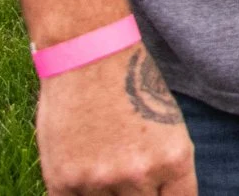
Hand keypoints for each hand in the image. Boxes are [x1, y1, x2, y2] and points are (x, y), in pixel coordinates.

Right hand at [39, 44, 197, 194]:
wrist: (91, 56)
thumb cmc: (134, 84)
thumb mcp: (168, 126)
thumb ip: (163, 167)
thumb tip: (159, 193)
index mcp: (174, 159)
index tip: (160, 193)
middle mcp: (139, 175)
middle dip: (140, 195)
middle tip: (128, 174)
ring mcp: (99, 181)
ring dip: (107, 195)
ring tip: (104, 166)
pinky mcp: (63, 181)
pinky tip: (82, 178)